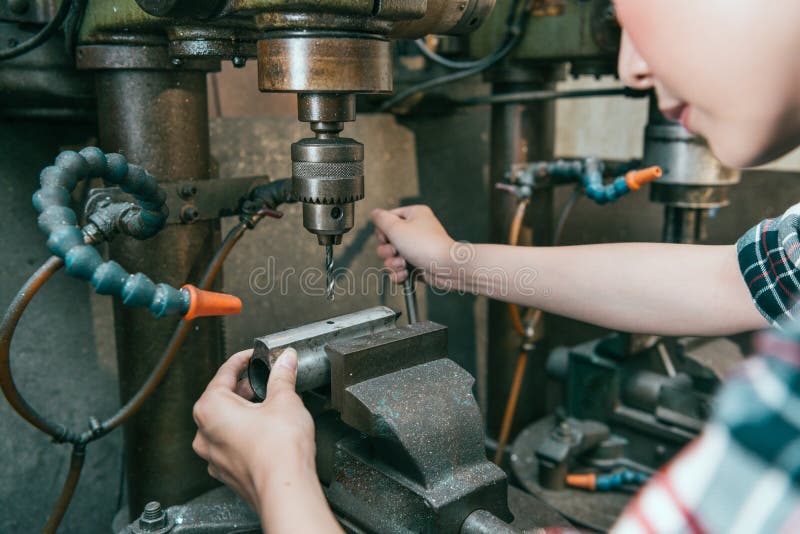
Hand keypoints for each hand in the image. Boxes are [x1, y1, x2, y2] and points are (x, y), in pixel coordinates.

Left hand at [192, 348, 315, 511]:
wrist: (285, 490)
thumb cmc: (279, 451)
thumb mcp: (285, 400)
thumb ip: (282, 376)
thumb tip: (285, 360)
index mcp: (211, 408)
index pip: (225, 372)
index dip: (243, 359)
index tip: (253, 355)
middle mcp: (204, 433)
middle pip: (222, 398)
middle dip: (245, 386)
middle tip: (264, 378)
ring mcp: (213, 456)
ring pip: (225, 423)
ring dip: (244, 410)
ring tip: (269, 405)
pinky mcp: (226, 471)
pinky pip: (231, 443)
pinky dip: (245, 432)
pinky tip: (266, 431)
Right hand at [371, 205, 455, 285]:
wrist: (446, 268)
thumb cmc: (426, 245)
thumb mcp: (397, 228)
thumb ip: (381, 219)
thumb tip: (374, 213)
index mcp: (414, 215)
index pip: (388, 219)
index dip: (383, 230)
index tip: (386, 236)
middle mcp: (416, 230)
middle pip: (387, 240)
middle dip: (387, 251)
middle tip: (395, 252)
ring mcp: (417, 249)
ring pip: (391, 257)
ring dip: (392, 264)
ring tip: (403, 264)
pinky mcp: (417, 264)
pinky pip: (399, 269)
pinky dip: (399, 273)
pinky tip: (404, 274)